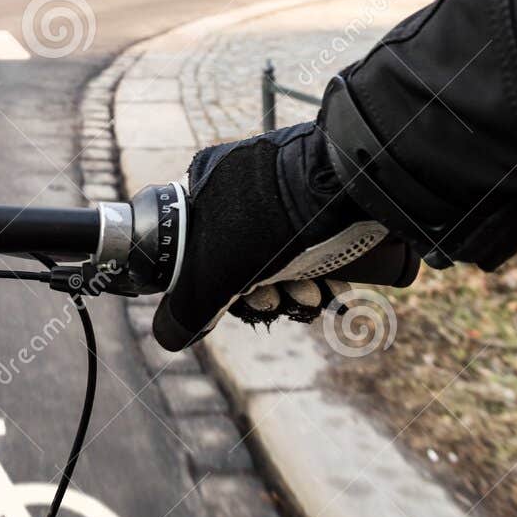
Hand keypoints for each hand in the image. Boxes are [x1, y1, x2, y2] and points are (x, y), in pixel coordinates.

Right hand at [151, 122, 411, 350]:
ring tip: (314, 299)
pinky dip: (324, 270)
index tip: (238, 304)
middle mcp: (240, 180)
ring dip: (298, 288)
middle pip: (244, 255)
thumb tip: (168, 336)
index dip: (215, 286)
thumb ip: (186, 310)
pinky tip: (336, 289)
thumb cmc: (270, 224)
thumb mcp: (214, 276)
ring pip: (284, 251)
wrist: (349, 182)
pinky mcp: (324, 192)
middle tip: (282, 304)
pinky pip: (317, 238)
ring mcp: (284, 183)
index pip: (196, 248)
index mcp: (203, 187)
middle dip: (265, 293)